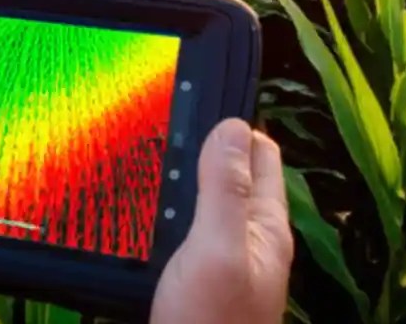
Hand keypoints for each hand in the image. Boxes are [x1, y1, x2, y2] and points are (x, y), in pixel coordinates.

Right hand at [151, 118, 292, 323]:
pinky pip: (184, 234)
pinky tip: (139, 210)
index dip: (232, 128)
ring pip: (204, 206)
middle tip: (158, 126)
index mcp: (266, 225)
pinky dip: (166, 215)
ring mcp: (222, 261)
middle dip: (202, 151)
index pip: (261, 156)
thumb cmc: (211, 320)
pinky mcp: (195, 280)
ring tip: (141, 157)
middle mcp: (249, 239)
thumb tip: (233, 125)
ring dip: (180, 183)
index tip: (193, 104)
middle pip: (230, 178)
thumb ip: (225, 190)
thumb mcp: (218, 249)